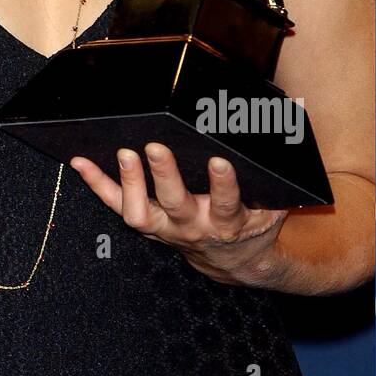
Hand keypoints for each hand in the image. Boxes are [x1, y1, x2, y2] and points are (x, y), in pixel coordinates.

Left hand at [69, 144, 288, 287]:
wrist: (235, 261)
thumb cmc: (252, 220)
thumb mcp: (274, 199)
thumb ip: (281, 165)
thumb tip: (294, 114)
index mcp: (228, 221)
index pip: (226, 204)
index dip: (223, 185)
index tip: (220, 162)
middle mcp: (193, 227)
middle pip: (175, 204)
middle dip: (164, 176)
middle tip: (157, 148)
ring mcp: (165, 228)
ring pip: (140, 211)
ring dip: (129, 182)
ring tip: (124, 153)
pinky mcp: (145, 224)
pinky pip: (116, 206)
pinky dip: (97, 184)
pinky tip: (81, 161)